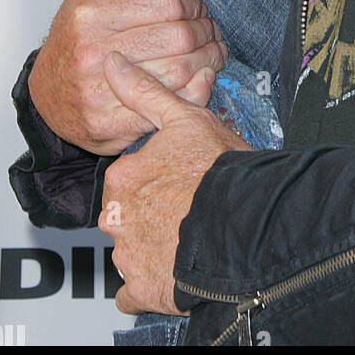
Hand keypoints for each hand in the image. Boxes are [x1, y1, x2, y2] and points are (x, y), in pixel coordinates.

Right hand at [28, 0, 227, 154]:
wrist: (48, 89)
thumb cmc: (79, 32)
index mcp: (91, 14)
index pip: (169, 4)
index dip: (192, 5)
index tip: (196, 8)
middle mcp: (93, 53)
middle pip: (179, 38)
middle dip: (205, 31)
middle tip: (210, 30)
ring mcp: (99, 93)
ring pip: (180, 72)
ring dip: (208, 59)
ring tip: (213, 50)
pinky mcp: (109, 126)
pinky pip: (169, 106)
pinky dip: (196, 91)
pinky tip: (202, 77)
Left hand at [100, 52, 252, 315]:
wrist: (243, 223)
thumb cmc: (218, 169)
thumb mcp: (185, 118)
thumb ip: (145, 93)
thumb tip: (112, 62)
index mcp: (123, 176)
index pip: (128, 178)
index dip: (156, 178)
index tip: (180, 180)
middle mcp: (117, 217)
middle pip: (126, 215)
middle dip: (150, 214)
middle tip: (188, 209)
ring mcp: (128, 256)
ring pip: (130, 251)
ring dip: (152, 247)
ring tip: (189, 238)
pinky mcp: (144, 290)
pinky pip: (134, 292)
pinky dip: (149, 284)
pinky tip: (173, 271)